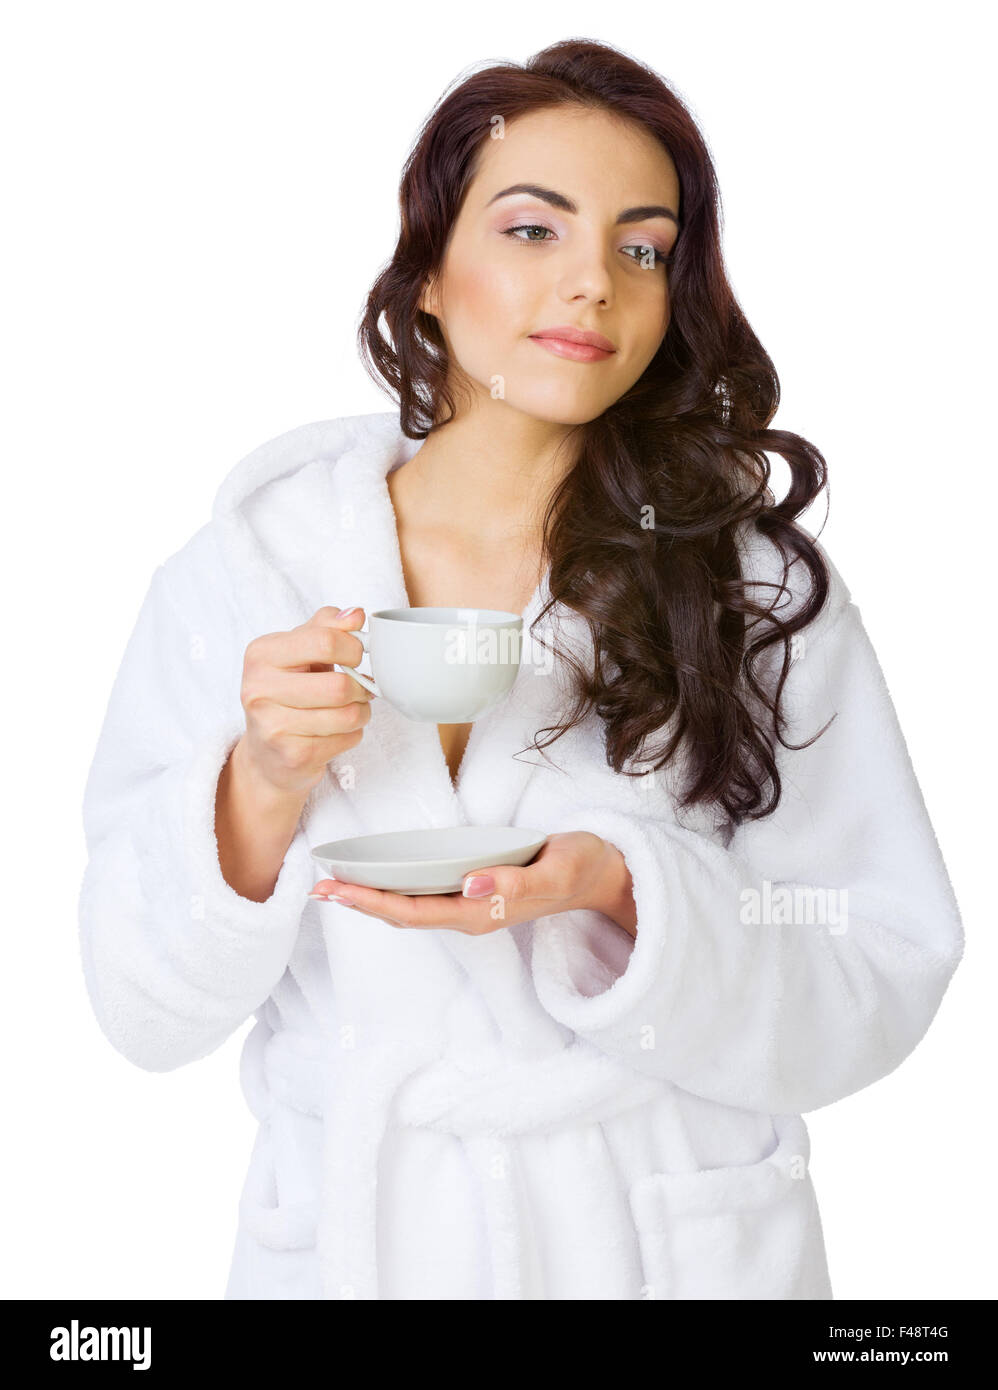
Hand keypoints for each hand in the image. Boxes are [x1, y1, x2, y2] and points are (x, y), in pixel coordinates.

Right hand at [238, 605, 373, 796]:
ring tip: (351, 708)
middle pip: (339, 685)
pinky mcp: (292, 755)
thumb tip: (355, 615)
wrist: (267, 753)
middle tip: (361, 687)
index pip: (324, 641)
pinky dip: (352, 733)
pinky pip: (347, 738)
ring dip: (361, 711)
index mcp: (261, 654)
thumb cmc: (288, 693)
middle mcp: (259, 689)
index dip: (353, 648)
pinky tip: (337, 730)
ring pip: (348, 715)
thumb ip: (326, 627)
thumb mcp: (299, 652)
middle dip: (362, 686)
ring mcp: (273, 726)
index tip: (356, 655)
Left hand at [309, 831, 631, 935]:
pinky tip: (378, 876)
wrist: (604, 874)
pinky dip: (394, 886)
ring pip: (410, 906)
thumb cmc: (580, 867)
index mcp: (481, 912)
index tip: (334, 890)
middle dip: (359, 902)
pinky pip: (425, 895)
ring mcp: (471, 905)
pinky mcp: (475, 891)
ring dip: (371, 896)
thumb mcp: (555, 870)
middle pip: (402, 914)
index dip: (370, 902)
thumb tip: (467, 886)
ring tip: (334, 884)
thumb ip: (513, 881)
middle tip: (316, 887)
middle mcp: (469, 914)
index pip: (413, 912)